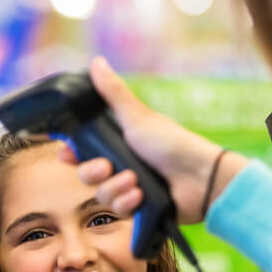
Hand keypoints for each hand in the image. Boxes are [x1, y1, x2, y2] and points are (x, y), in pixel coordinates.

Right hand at [66, 57, 242, 223]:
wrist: (201, 179)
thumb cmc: (172, 143)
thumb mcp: (137, 117)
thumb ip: (112, 93)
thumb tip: (96, 61)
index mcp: (117, 141)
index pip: (83, 150)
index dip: (73, 154)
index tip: (70, 153)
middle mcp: (121, 164)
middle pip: (87, 174)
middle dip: (93, 172)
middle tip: (107, 167)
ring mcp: (129, 186)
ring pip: (101, 194)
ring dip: (116, 188)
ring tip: (135, 182)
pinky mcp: (138, 207)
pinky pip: (118, 210)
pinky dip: (128, 202)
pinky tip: (141, 196)